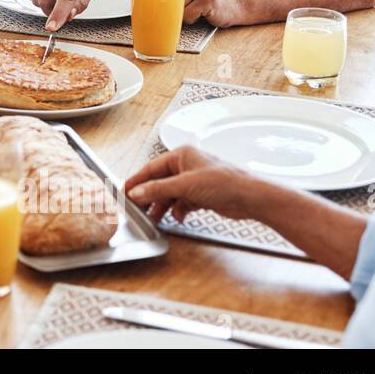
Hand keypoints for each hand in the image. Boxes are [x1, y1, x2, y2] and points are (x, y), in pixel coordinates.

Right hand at [124, 146, 265, 224]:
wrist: (251, 198)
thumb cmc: (224, 183)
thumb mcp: (185, 185)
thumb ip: (158, 189)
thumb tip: (136, 192)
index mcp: (181, 155)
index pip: (151, 168)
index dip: (137, 180)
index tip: (124, 192)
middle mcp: (187, 166)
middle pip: (159, 182)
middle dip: (149, 196)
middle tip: (137, 208)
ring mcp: (194, 181)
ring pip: (170, 194)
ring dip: (162, 206)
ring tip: (154, 218)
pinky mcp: (201, 195)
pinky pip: (181, 203)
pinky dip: (178, 210)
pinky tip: (178, 217)